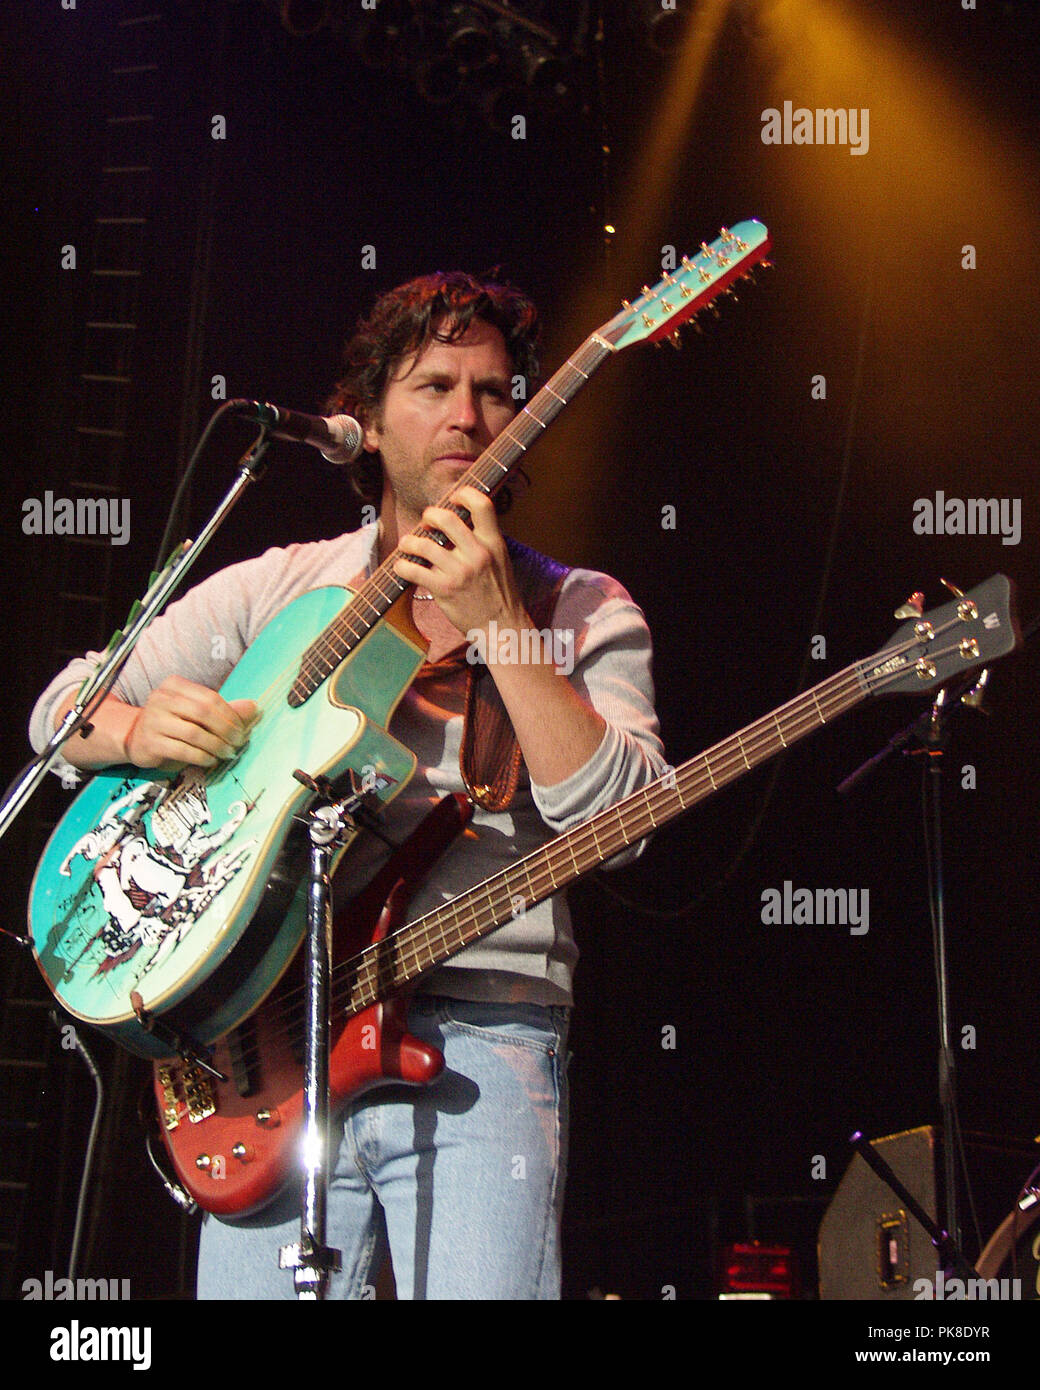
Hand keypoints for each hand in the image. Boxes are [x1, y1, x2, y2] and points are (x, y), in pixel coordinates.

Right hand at [123, 675, 257, 769]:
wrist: (134, 737)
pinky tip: (210, 760)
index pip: (210, 698)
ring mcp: (153, 720)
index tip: (243, 730)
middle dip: (226, 730)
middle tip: (237, 743)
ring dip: (216, 746)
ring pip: (194, 733)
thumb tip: (254, 707)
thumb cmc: (172, 722)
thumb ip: (223, 709)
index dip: (231, 715)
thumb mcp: (195, 712)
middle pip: (203, 713)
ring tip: (226, 753)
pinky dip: (202, 757)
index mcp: (174, 685)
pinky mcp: (151, 742)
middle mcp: (161, 698)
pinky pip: (183, 750)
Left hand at [392, 485, 525, 638]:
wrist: (501, 626)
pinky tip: (402, 566)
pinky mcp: (444, 589)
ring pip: (424, 544)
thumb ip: (483, 538)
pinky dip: (402, 566)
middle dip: (429, 515)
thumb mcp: (500, 558)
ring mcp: (460, 572)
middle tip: (426, 522)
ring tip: (407, 543)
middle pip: (446, 518)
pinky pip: (413, 571)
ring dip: (409, 541)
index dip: (464, 494)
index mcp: (493, 542)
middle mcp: (477, 554)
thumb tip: (459, 517)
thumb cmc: (498, 592)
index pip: (481, 504)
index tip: (453, 499)